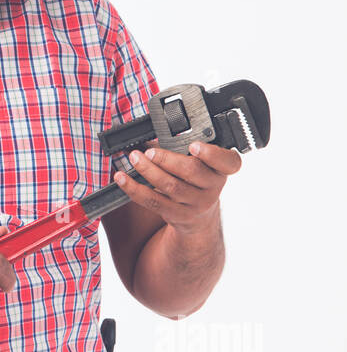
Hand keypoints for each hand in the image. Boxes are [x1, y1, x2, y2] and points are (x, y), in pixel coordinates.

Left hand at [114, 139, 241, 234]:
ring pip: (170, 186)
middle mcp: (213, 187)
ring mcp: (196, 203)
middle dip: (168, 159)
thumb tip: (149, 134)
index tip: (194, 145)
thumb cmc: (195, 181)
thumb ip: (183, 148)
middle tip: (149, 152)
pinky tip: (122, 179)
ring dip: (148, 171)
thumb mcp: (200, 165)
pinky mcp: (178, 215)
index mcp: (221, 169)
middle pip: (192, 171)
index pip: (229, 162)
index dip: (212, 153)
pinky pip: (153, 201)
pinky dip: (135, 189)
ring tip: (134, 159)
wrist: (198, 217)